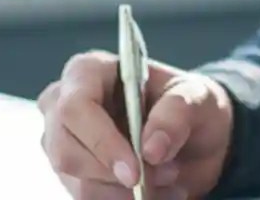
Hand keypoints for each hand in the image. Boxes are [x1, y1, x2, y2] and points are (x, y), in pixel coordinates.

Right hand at [39, 50, 234, 199]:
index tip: (135, 171)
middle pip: (66, 152)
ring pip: (81, 184)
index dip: (101, 141)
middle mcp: (64, 106)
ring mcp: (64, 144)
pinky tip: (158, 191)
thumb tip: (151, 149)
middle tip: (167, 174)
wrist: (193, 137)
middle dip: (118, 174)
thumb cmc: (186, 104)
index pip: (75, 107)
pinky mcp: (74, 177)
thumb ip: (176, 113)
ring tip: (171, 179)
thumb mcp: (196, 97)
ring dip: (129, 192)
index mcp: (88, 71)